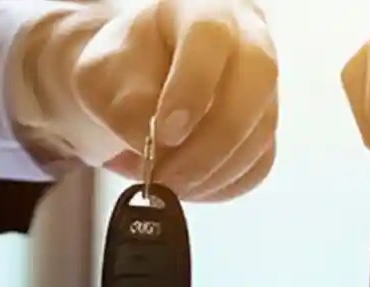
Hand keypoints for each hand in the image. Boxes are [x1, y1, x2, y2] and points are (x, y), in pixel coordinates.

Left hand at [11, 0, 279, 201]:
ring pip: (260, 131)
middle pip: (257, 81)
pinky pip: (258, 163)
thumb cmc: (122, 70)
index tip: (163, 134)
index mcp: (200, 6)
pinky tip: (187, 185)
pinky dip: (221, 185)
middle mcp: (247, 36)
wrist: (138, 82)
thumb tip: (160, 152)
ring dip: (210, 172)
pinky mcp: (265, 125)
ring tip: (165, 183)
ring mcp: (263, 83)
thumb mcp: (104, 79)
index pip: (211, 37)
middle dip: (210, 142)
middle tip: (167, 177)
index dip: (191, 88)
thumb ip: (126, 108)